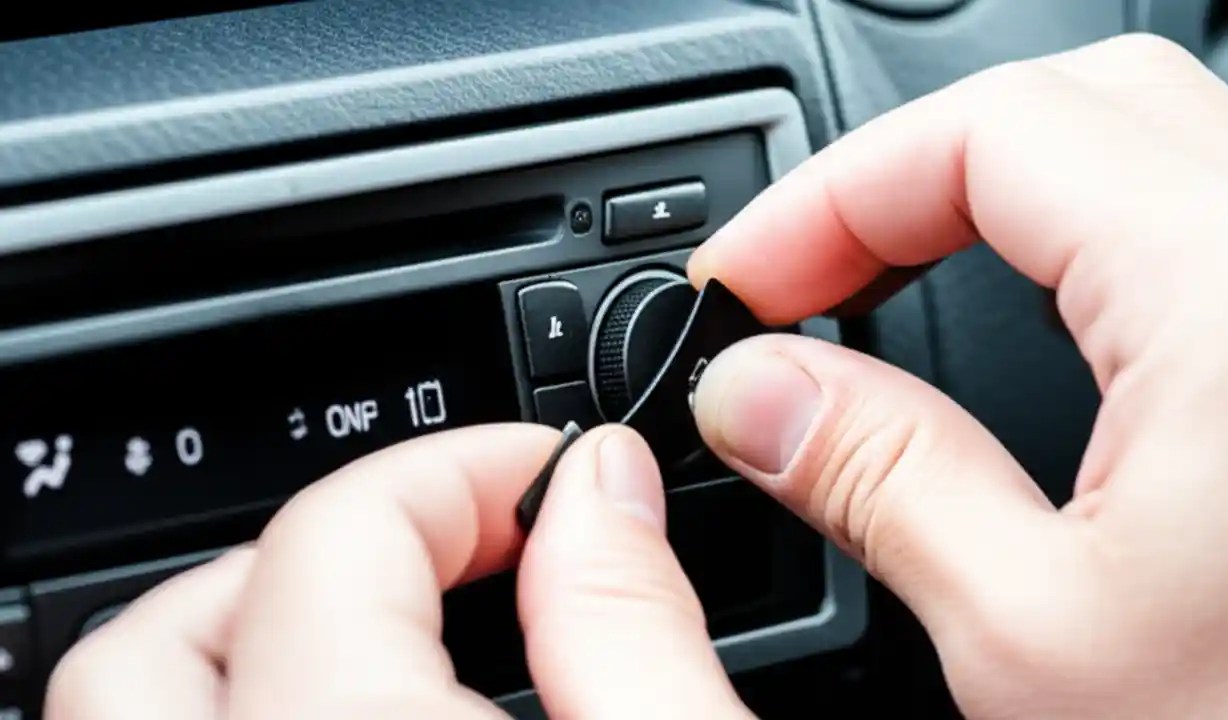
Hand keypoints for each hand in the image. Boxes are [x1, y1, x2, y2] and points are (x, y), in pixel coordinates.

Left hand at [44, 424, 751, 718]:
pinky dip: (252, 716)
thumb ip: (635, 619)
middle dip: (304, 551)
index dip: (458, 472)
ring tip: (391, 635)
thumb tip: (602, 486)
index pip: (336, 541)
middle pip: (151, 642)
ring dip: (250, 642)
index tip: (548, 478)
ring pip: (139, 718)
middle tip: (443, 548)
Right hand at [689, 33, 1227, 718]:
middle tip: (797, 281)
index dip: (827, 195)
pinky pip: (1191, 217)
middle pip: (1065, 110)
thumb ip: (878, 481)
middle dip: (898, 179)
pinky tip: (1010, 305)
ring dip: (979, 197)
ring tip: (871, 285)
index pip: (990, 135)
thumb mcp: (1038, 641)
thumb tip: (754, 391)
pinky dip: (1064, 235)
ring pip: (1134, 147)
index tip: (741, 282)